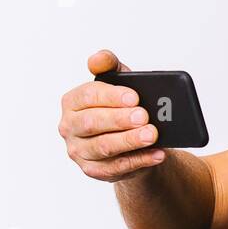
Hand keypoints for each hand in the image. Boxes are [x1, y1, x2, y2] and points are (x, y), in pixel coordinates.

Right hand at [59, 49, 166, 181]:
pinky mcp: (93, 170)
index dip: (111, 97)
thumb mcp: (118, 83)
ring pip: (104, 147)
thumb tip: (99, 58)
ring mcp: (79, 151)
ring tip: (152, 135)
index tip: (134, 97)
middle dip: (120, 119)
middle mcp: (70, 127)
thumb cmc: (121, 107)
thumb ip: (109, 66)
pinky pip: (116, 167)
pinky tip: (157, 153)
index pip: (87, 96)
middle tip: (144, 116)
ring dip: (130, 141)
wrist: (129, 141)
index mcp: (72, 102)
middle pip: (92, 123)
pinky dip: (139, 160)